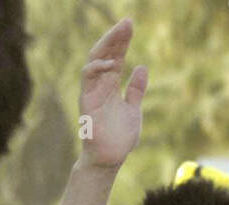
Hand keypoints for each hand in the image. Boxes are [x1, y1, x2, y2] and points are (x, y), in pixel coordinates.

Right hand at [78, 18, 147, 170]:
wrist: (110, 158)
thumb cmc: (120, 138)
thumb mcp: (134, 110)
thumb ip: (136, 90)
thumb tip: (142, 67)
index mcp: (111, 85)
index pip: (116, 56)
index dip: (122, 41)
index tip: (130, 25)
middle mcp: (100, 84)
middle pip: (105, 53)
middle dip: (115, 37)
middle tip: (127, 23)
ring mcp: (92, 91)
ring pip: (94, 59)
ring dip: (106, 46)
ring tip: (120, 34)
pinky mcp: (86, 100)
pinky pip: (87, 77)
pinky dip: (98, 67)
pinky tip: (112, 62)